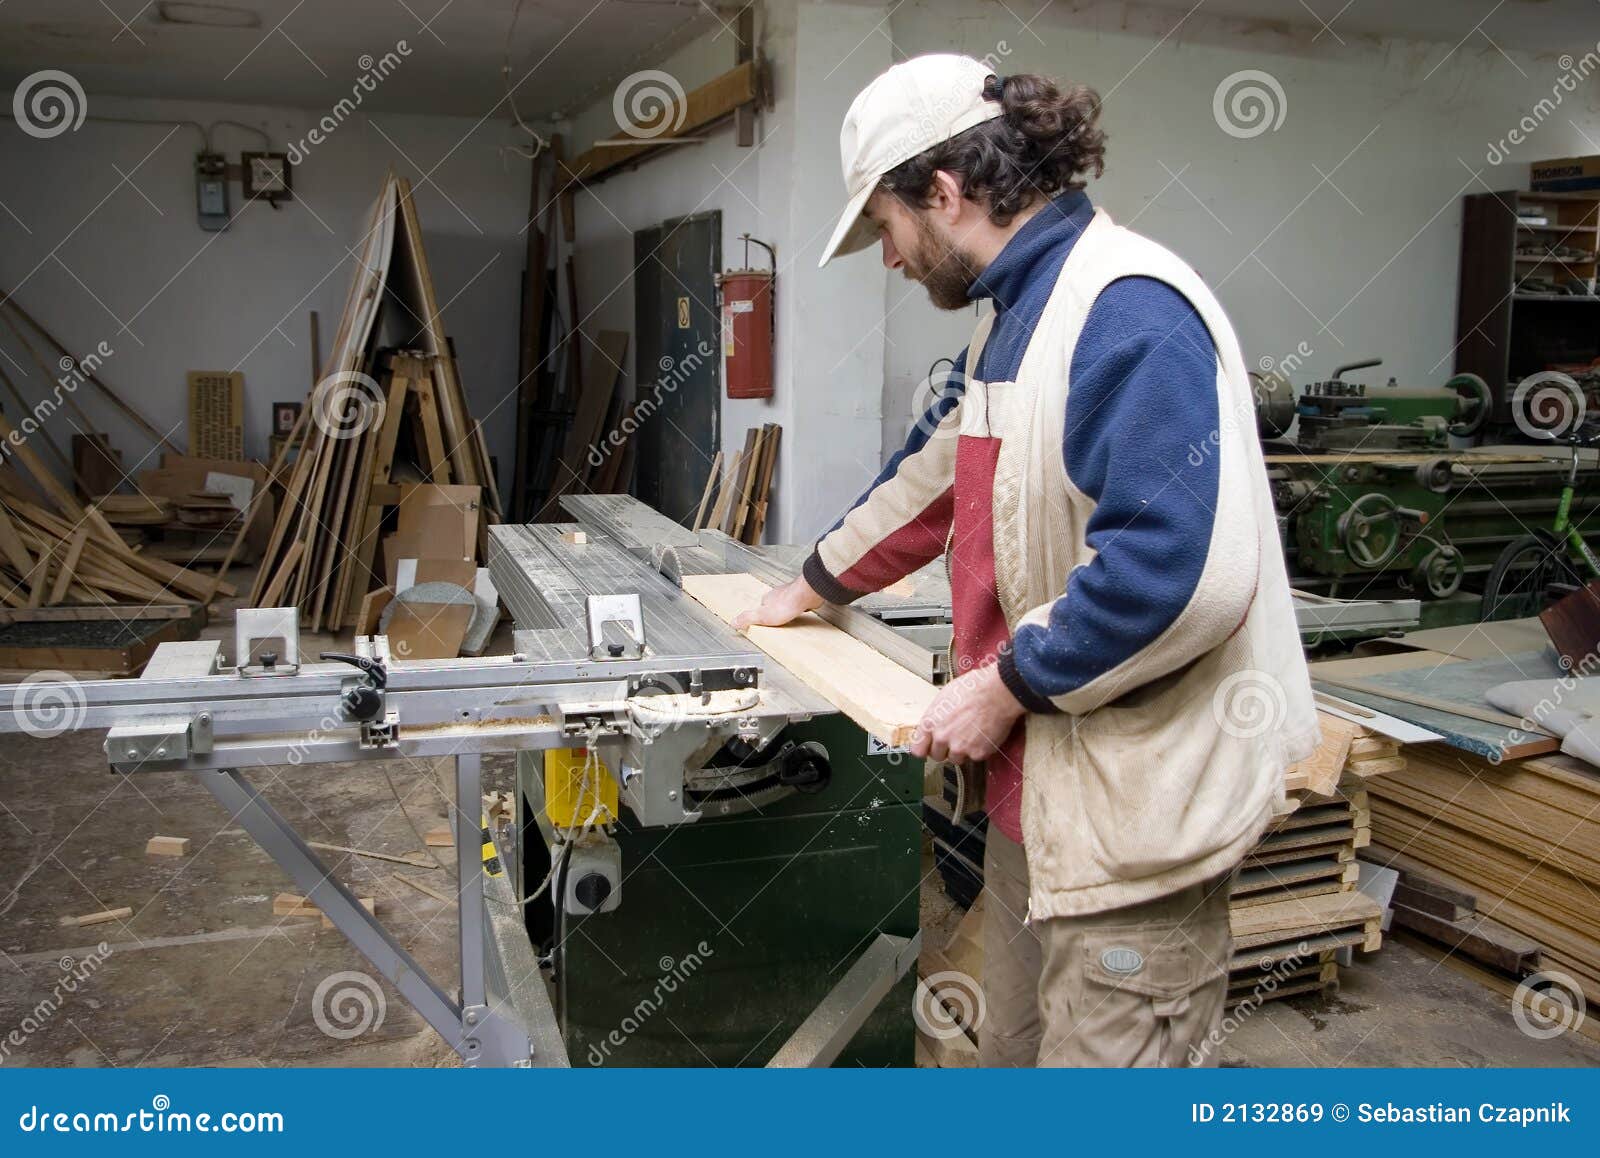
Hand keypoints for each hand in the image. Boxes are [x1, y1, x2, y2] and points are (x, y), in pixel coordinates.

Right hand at [733, 575, 823, 630]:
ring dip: (788, 610)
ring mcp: (792, 594)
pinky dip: (799, 608)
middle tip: (776, 621)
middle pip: (775, 605)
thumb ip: (747, 618)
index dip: (762, 615)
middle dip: (776, 612)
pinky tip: (800, 613)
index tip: (761, 621)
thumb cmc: (787, 603)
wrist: (806, 595)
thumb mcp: (762, 616)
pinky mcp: (803, 597)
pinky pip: (800, 603)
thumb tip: (733, 622)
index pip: (761, 607)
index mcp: (767, 598)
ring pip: (788, 603)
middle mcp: (779, 594)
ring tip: (788, 618)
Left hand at [910, 664, 1026, 763]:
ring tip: (971, 733)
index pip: (917, 749)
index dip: (925, 749)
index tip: (929, 748)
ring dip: (962, 751)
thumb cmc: (974, 688)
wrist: (998, 692)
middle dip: (945, 749)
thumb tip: (934, 724)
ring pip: (956, 759)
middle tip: (957, 736)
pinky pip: (974, 757)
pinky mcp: (977, 753)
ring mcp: (960, 748)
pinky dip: (979, 749)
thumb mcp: (944, 697)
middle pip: (937, 756)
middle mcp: (942, 738)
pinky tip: (983, 734)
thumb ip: (936, 717)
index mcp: (930, 723)